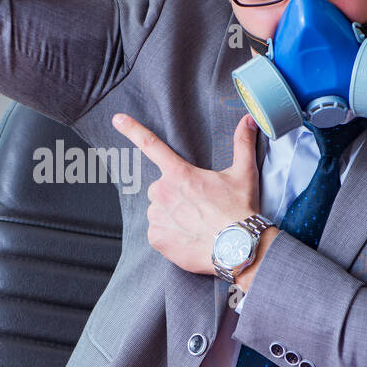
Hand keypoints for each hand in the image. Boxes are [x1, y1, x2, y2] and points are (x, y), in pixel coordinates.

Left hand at [112, 110, 260, 274]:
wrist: (237, 247)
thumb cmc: (239, 210)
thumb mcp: (243, 173)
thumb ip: (242, 143)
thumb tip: (249, 119)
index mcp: (179, 173)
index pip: (151, 144)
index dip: (132, 129)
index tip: (117, 119)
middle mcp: (162, 191)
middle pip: (162, 189)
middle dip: (175, 195)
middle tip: (199, 207)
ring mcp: (156, 215)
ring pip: (159, 211)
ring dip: (172, 216)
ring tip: (196, 225)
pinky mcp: (155, 237)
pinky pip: (158, 232)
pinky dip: (170, 235)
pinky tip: (189, 237)